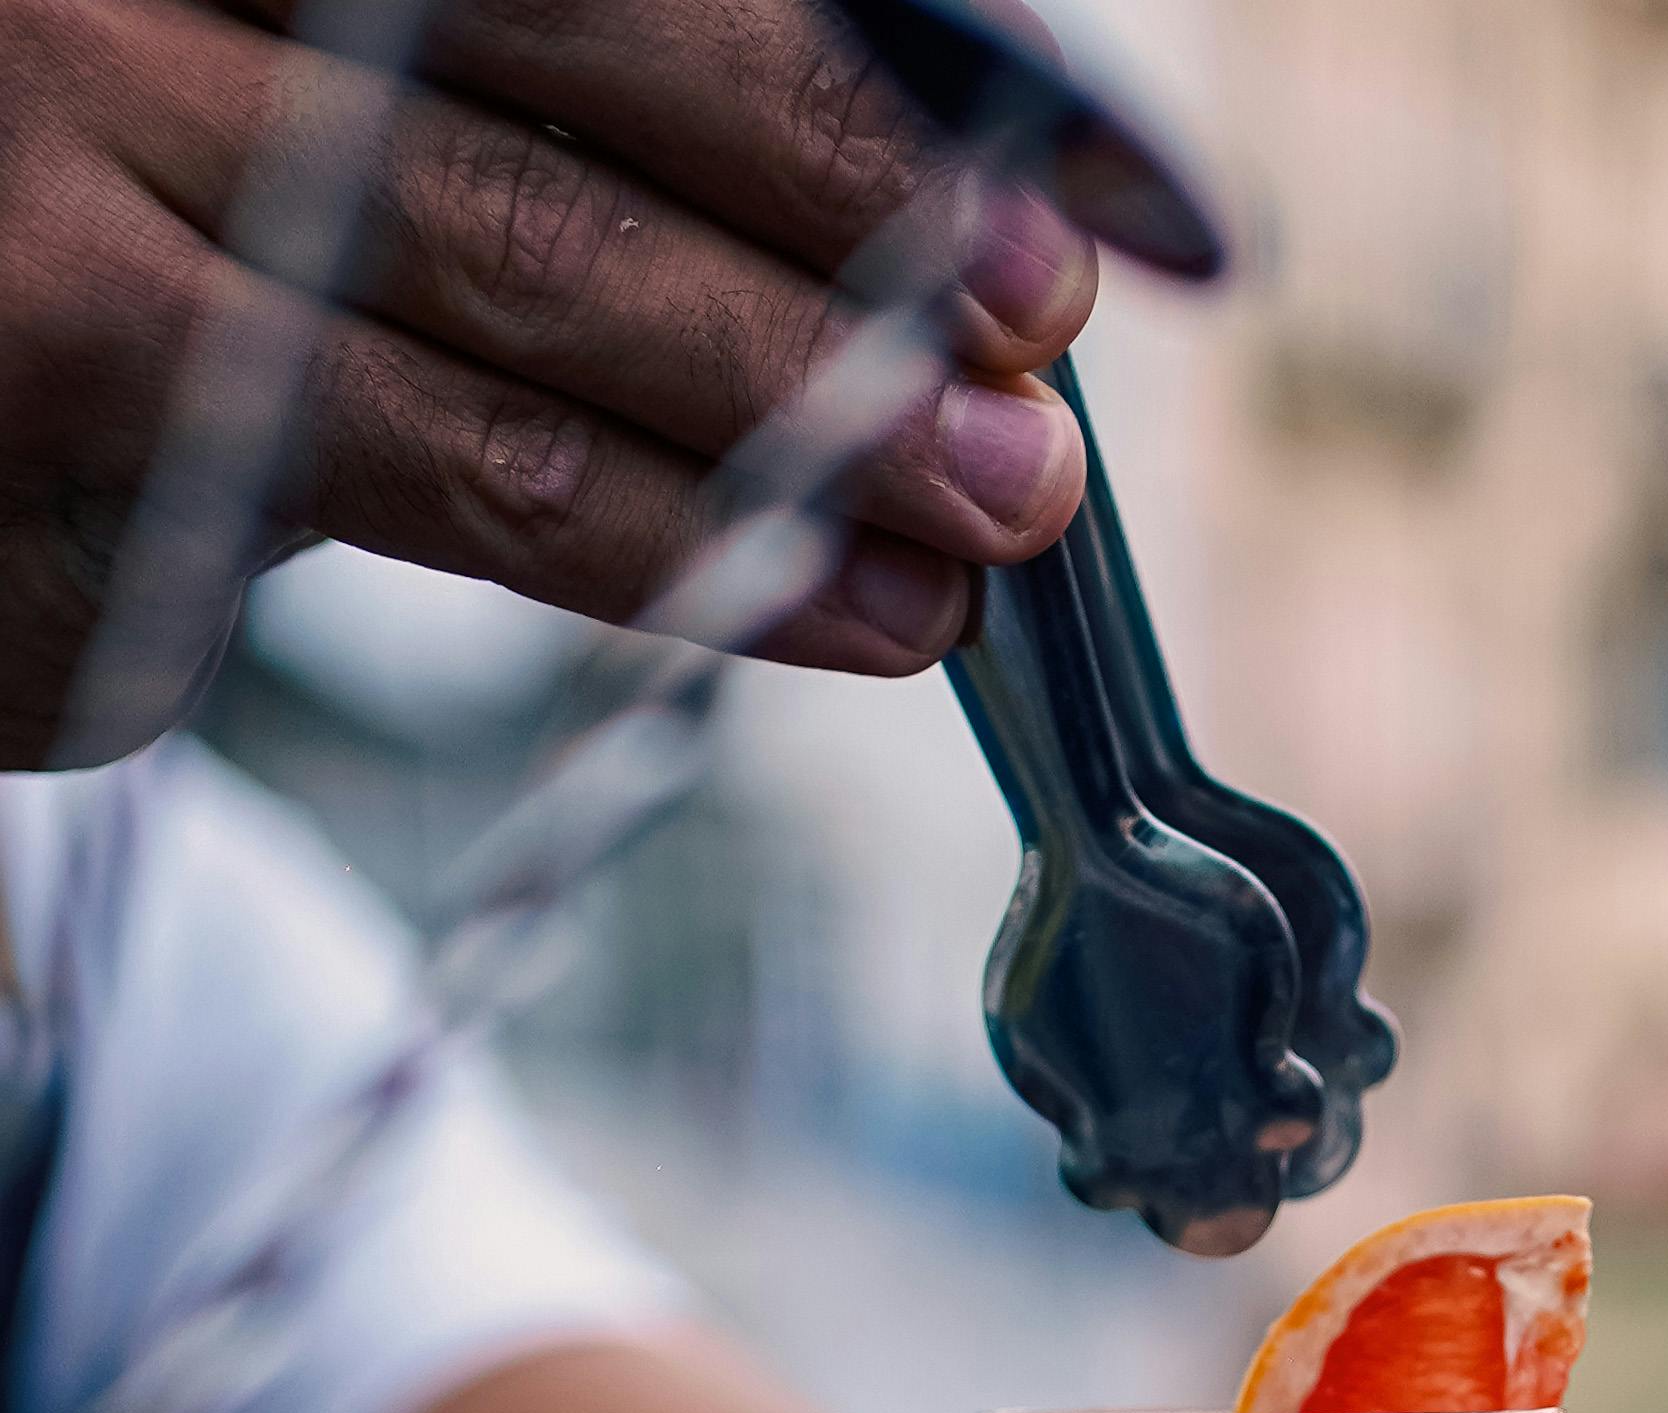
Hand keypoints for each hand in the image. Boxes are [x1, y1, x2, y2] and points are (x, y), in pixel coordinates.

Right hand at [0, 0, 1096, 761]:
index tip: (1065, 169)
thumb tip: (899, 218)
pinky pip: (436, 463)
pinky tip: (826, 600)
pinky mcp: (69, 367)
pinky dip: (666, 543)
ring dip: (796, 405)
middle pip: (572, 40)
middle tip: (1039, 343)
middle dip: (849, 203)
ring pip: (520, 268)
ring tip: (983, 507)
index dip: (847, 51)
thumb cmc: (143, 227)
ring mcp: (79, 128)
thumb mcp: (327, 104)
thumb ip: (550, 110)